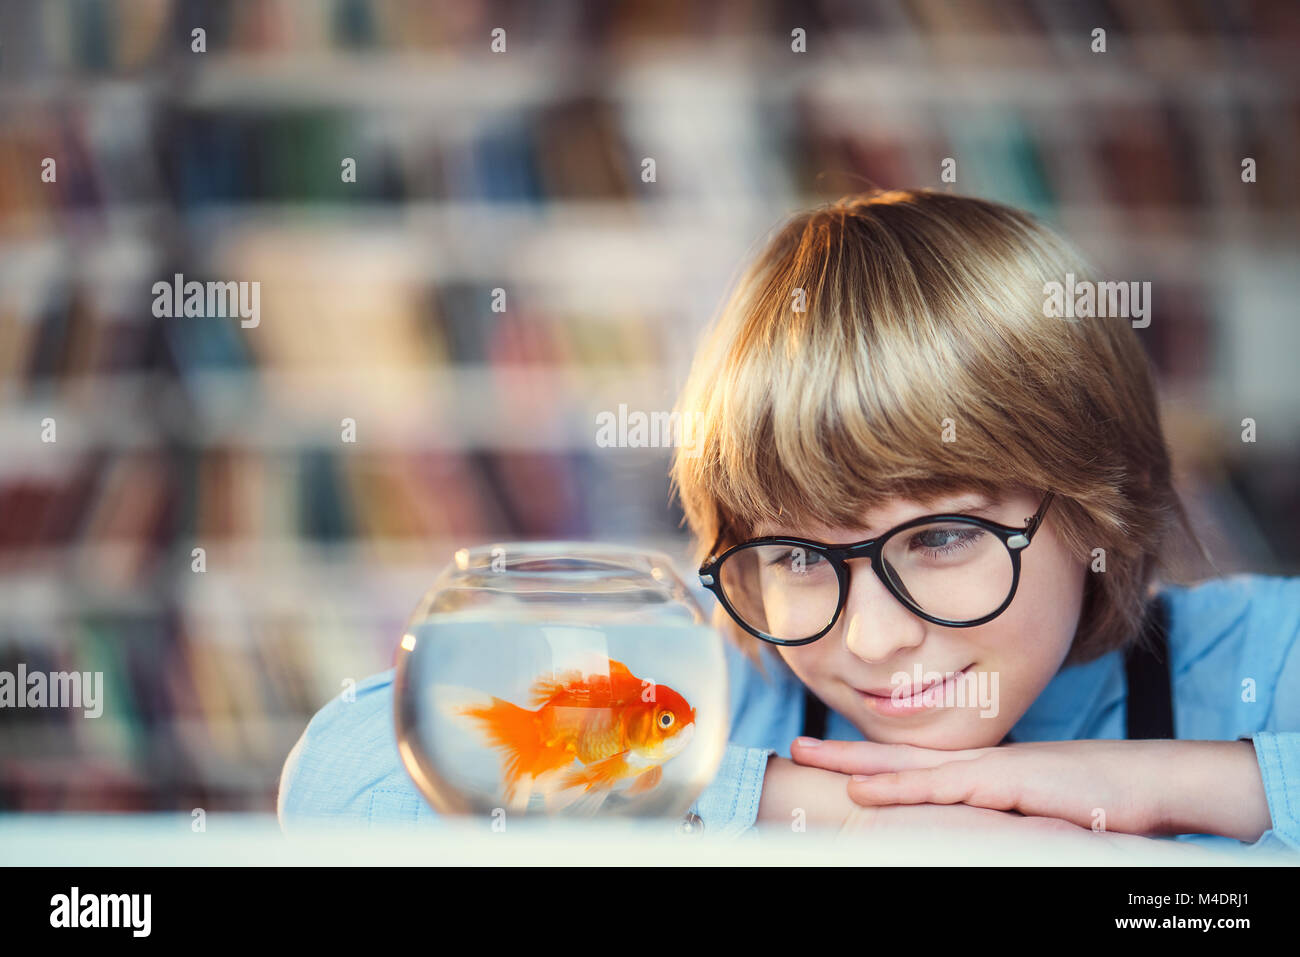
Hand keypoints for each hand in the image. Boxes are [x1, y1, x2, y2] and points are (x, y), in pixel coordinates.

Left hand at [759, 755, 1177, 853]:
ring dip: (857, 765)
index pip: (912, 766)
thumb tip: (968, 830)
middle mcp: (979, 765)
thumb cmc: (1102, 804)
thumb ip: (997, 817)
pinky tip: (866, 792)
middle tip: (795, 747)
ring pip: (910, 767)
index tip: (827, 760)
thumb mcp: (1036, 815)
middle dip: (844, 754)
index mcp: (982, 773)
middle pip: (898, 758)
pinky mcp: (1010, 783)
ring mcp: (993, 770)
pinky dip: (901, 788)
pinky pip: (945, 787)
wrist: (1153, 784)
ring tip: (810, 757)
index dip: (867, 762)